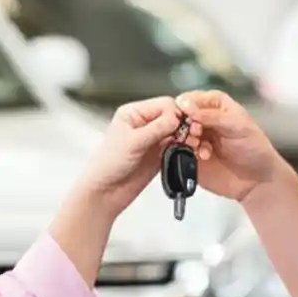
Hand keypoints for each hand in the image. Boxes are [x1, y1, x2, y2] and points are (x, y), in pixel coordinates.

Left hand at [79, 96, 201, 214]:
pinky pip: (178, 146)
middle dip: (185, 124)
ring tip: (191, 144)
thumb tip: (177, 117)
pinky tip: (188, 151)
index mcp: (134, 113)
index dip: (177, 113)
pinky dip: (185, 148)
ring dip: (187, 136)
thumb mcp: (133, 142)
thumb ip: (157, 128)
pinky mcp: (159, 154)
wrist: (105, 192)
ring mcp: (153, 139)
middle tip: (192, 134)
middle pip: (173, 116)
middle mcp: (144, 124)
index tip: (186, 123)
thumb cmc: (108, 165)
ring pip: (178, 131)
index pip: (164, 104)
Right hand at [173, 90, 282, 201]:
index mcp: (214, 104)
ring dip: (185, 140)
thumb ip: (211, 115)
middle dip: (183, 125)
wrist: (257, 180)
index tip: (189, 117)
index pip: (190, 98)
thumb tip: (186, 104)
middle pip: (178, 116)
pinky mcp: (190, 156)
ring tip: (200, 146)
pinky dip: (184, 153)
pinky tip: (202, 156)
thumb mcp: (238, 126)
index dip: (186, 107)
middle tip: (196, 133)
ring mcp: (195, 138)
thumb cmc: (255, 149)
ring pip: (175, 134)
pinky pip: (176, 152)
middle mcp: (202, 119)